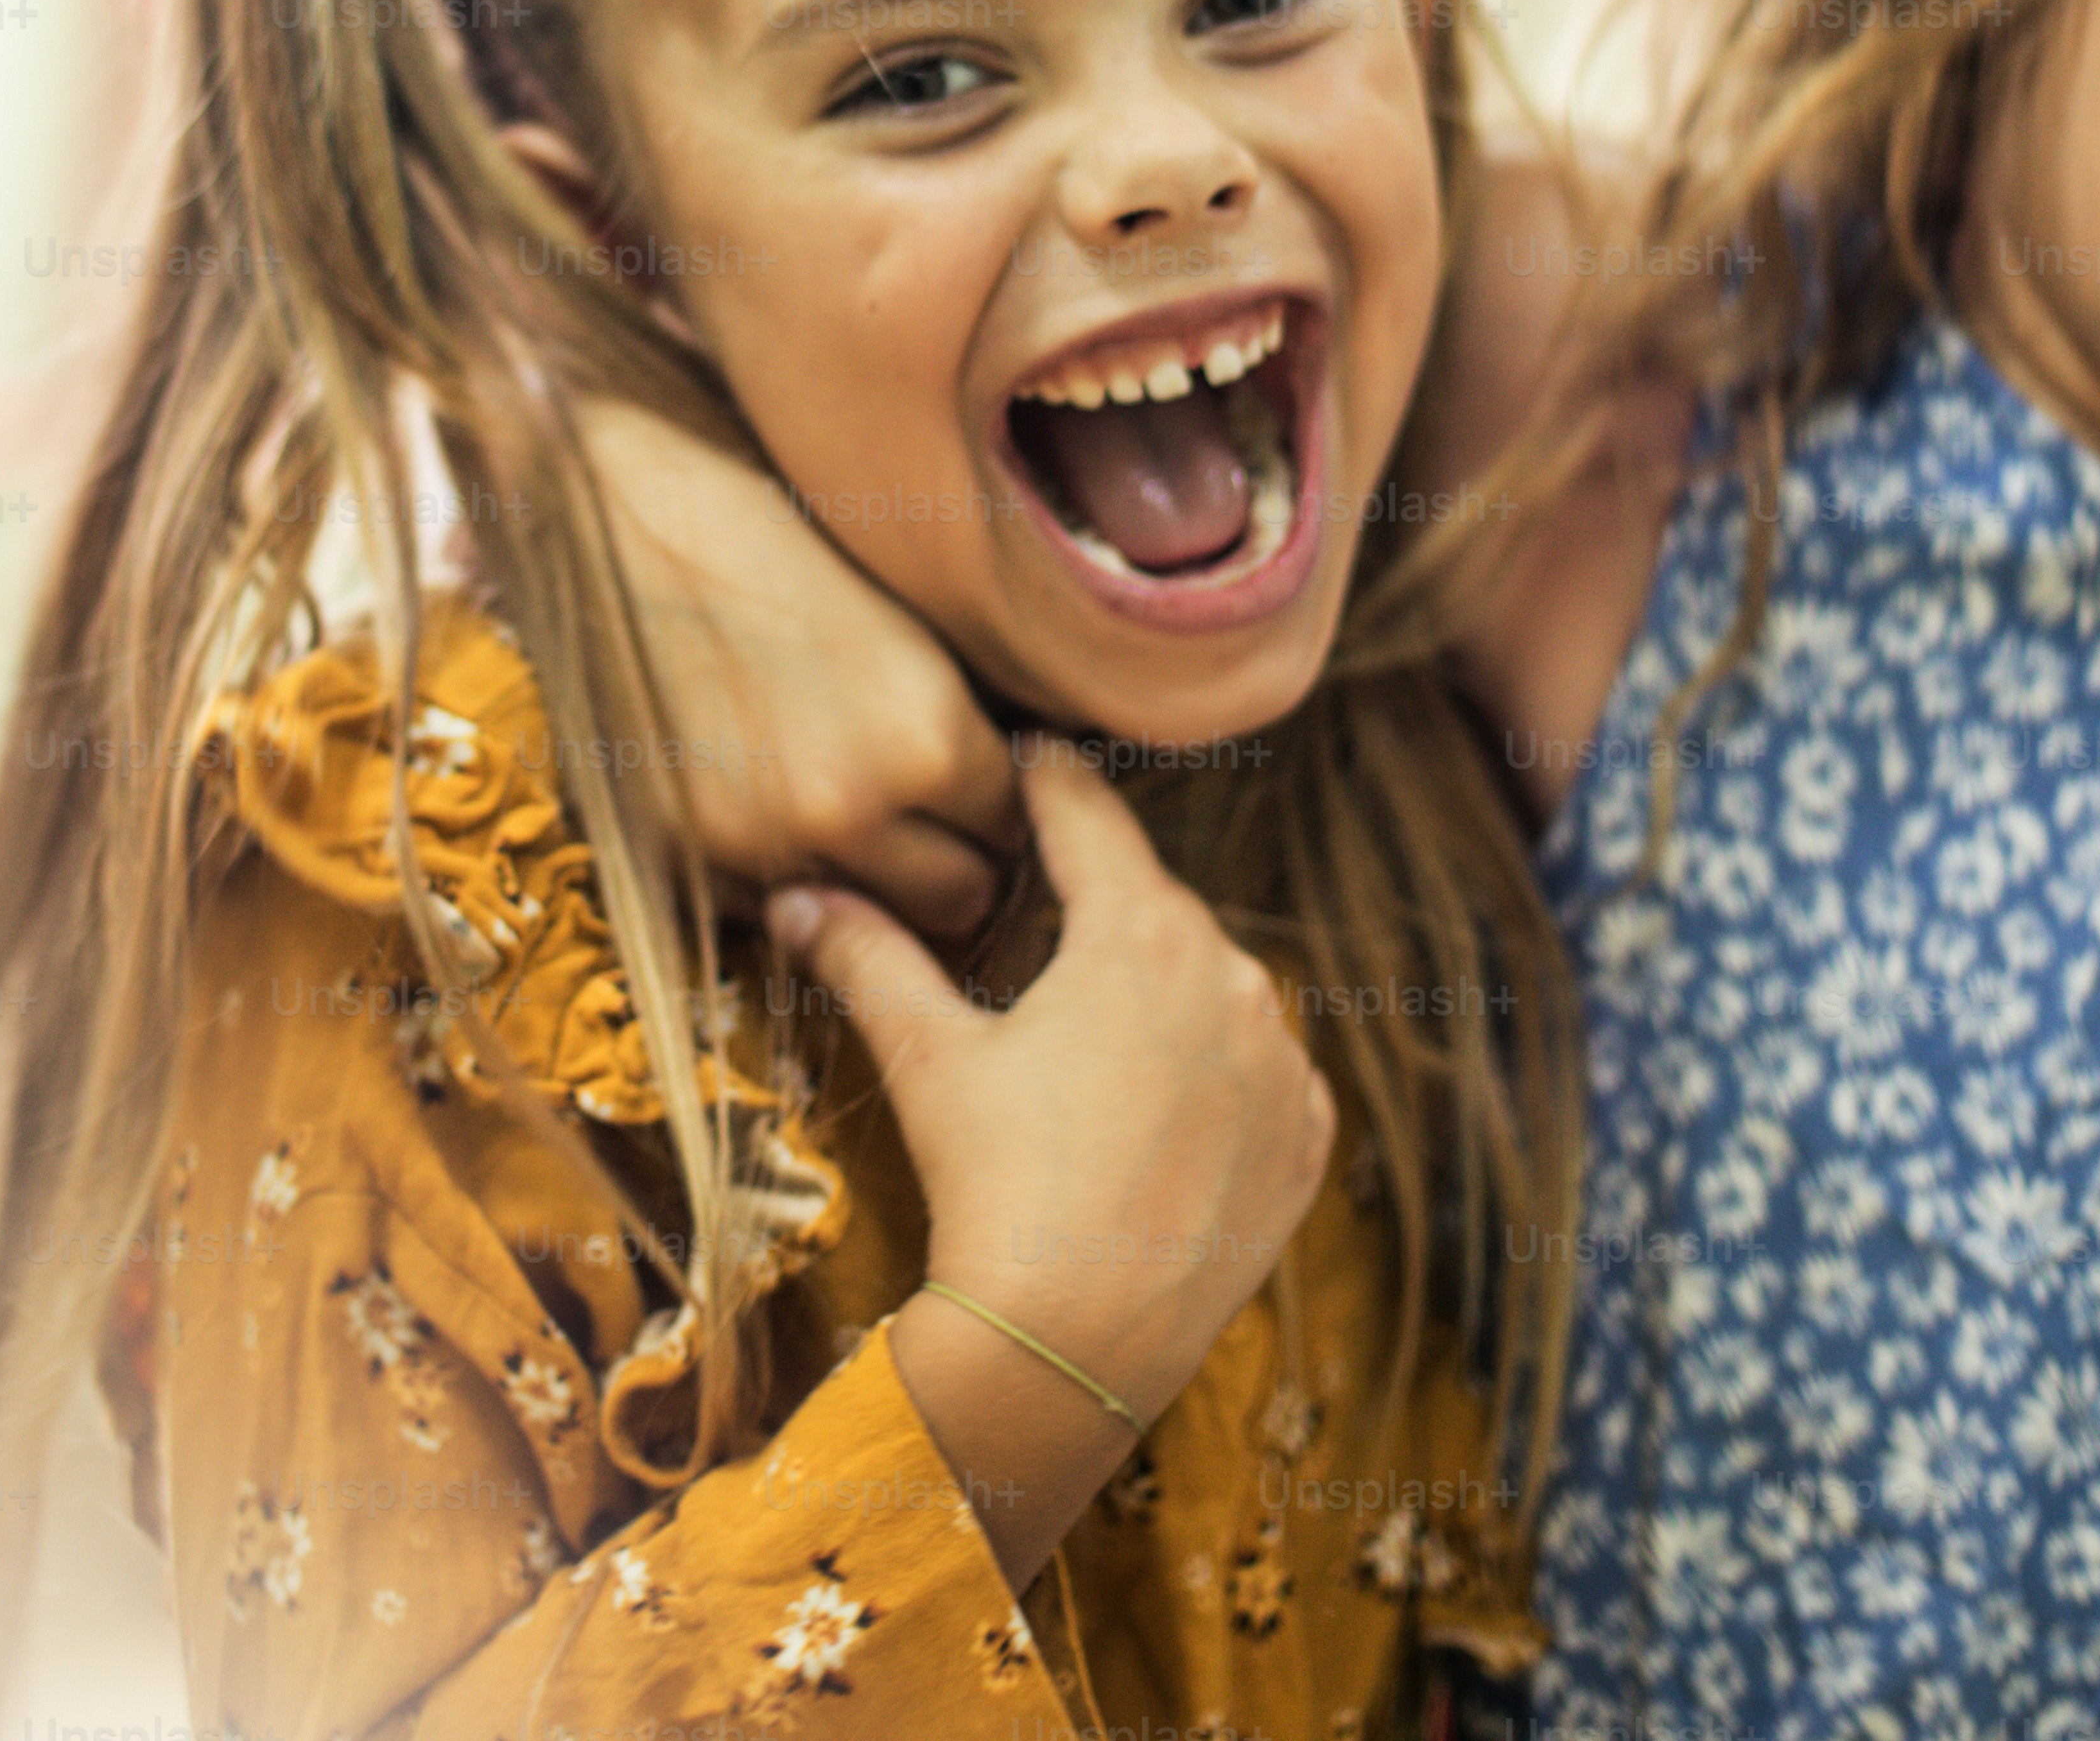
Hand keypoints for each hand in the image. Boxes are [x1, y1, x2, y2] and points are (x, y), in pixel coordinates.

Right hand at [572, 395, 1023, 934]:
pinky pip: (772, 910)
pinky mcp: (681, 853)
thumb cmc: (766, 534)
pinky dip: (785, 877)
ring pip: (870, 920)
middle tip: (933, 813)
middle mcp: (850, 804)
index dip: (1001, 795)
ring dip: (873, 880)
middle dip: (957, 857)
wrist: (618, 521)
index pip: (1016, 820)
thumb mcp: (902, 612)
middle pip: (960, 897)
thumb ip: (958, 709)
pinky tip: (774, 807)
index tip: (981, 774)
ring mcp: (760, 839)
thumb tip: (1008, 771)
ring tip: (854, 814)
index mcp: (929, 734)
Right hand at [772, 742, 1327, 1422]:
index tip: (1035, 754)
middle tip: (1045, 926)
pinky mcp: (1305, 1137)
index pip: (1089, 817)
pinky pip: (1261, 1072)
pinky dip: (1216, 1075)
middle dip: (1100, 912)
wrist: (1074, 1345)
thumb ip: (869, 957)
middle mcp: (1232, 978)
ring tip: (1097, 1044)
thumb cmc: (994, 1185)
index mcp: (1138, 934)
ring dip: (1162, 997)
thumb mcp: (927, 1057)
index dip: (1051, 781)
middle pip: (1153, 909)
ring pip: (1213, 989)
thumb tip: (794, 897)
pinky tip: (1158, 1114)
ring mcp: (1281, 1061)